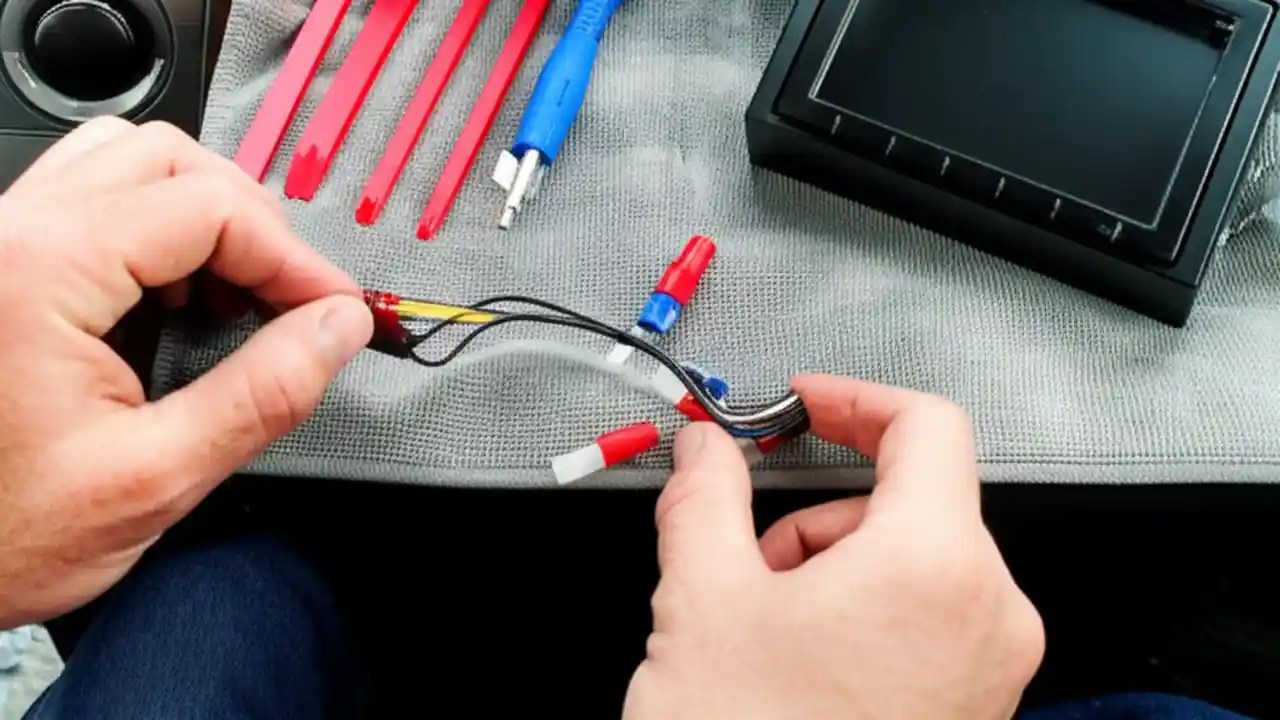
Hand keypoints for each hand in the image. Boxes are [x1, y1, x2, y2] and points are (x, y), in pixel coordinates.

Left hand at [0, 118, 372, 627]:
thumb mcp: (153, 478)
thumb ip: (262, 395)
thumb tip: (335, 330)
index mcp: (37, 271)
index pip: (208, 207)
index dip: (292, 256)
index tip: (332, 307)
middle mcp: (7, 236)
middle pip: (168, 159)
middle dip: (251, 225)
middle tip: (293, 297)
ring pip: (127, 163)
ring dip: (202, 215)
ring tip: (237, 290)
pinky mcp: (1, 266)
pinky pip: (91, 199)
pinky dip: (156, 231)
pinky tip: (178, 296)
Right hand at [624, 375, 1043, 719]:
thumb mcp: (703, 602)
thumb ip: (705, 497)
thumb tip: (705, 450)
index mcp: (937, 565)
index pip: (927, 425)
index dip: (854, 398)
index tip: (803, 403)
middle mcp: (987, 613)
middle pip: (912, 498)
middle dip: (820, 511)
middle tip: (750, 550)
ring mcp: (989, 666)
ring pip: (914, 558)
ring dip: (833, 563)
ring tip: (768, 624)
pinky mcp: (971, 705)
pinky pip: (924, 615)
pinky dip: (861, 608)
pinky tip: (799, 656)